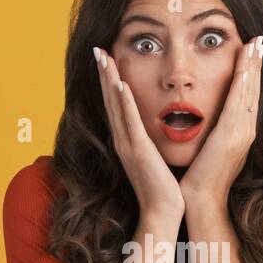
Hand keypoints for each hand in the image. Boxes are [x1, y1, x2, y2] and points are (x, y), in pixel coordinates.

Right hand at [94, 46, 184, 220]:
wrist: (163, 212)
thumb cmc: (163, 189)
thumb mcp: (154, 158)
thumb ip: (151, 142)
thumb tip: (158, 127)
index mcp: (128, 140)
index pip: (117, 105)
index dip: (110, 81)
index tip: (107, 59)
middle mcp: (123, 140)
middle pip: (110, 100)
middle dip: (104, 74)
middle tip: (98, 49)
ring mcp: (129, 145)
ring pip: (116, 106)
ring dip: (109, 80)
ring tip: (104, 57)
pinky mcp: (139, 152)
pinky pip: (130, 123)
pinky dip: (124, 104)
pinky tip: (121, 86)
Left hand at [179, 35, 262, 207]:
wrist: (200, 201)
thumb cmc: (200, 177)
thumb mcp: (210, 148)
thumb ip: (213, 131)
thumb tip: (205, 117)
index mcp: (240, 132)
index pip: (247, 95)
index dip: (251, 72)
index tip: (251, 50)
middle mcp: (246, 130)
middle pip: (253, 89)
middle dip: (256, 62)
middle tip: (259, 38)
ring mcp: (241, 133)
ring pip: (248, 92)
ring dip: (252, 66)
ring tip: (255, 43)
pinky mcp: (231, 137)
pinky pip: (238, 104)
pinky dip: (242, 83)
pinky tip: (243, 65)